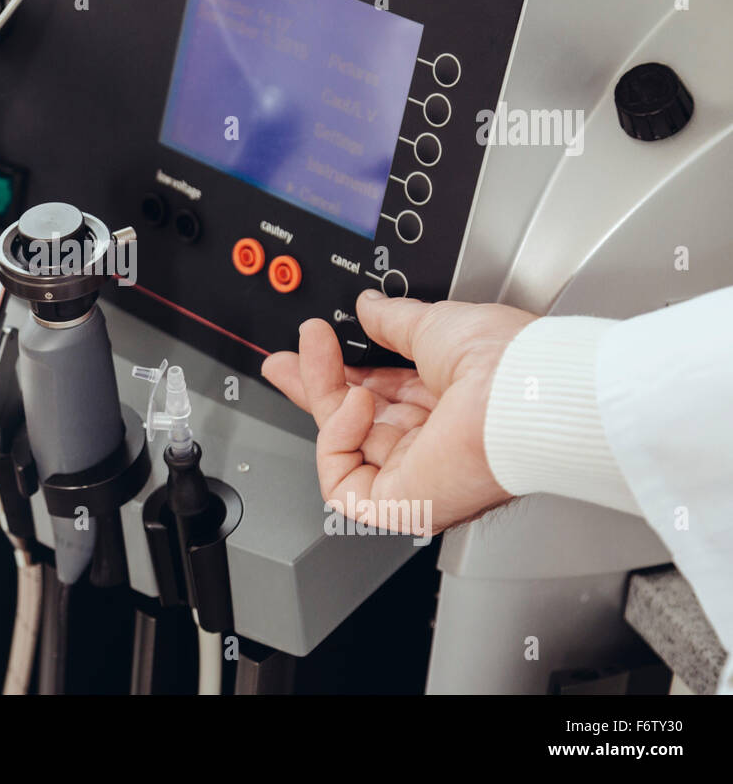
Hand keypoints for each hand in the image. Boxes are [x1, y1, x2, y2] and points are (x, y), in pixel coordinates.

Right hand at [261, 290, 537, 532]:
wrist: (522, 391)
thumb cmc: (503, 361)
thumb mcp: (435, 325)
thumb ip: (395, 320)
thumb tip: (369, 307)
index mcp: (448, 405)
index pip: (380, 394)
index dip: (342, 372)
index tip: (317, 344)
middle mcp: (434, 444)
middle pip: (354, 422)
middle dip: (314, 388)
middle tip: (289, 359)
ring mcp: (418, 476)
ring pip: (343, 447)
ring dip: (322, 396)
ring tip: (321, 354)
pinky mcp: (402, 504)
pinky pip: (343, 484)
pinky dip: (336, 439)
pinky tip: (354, 403)